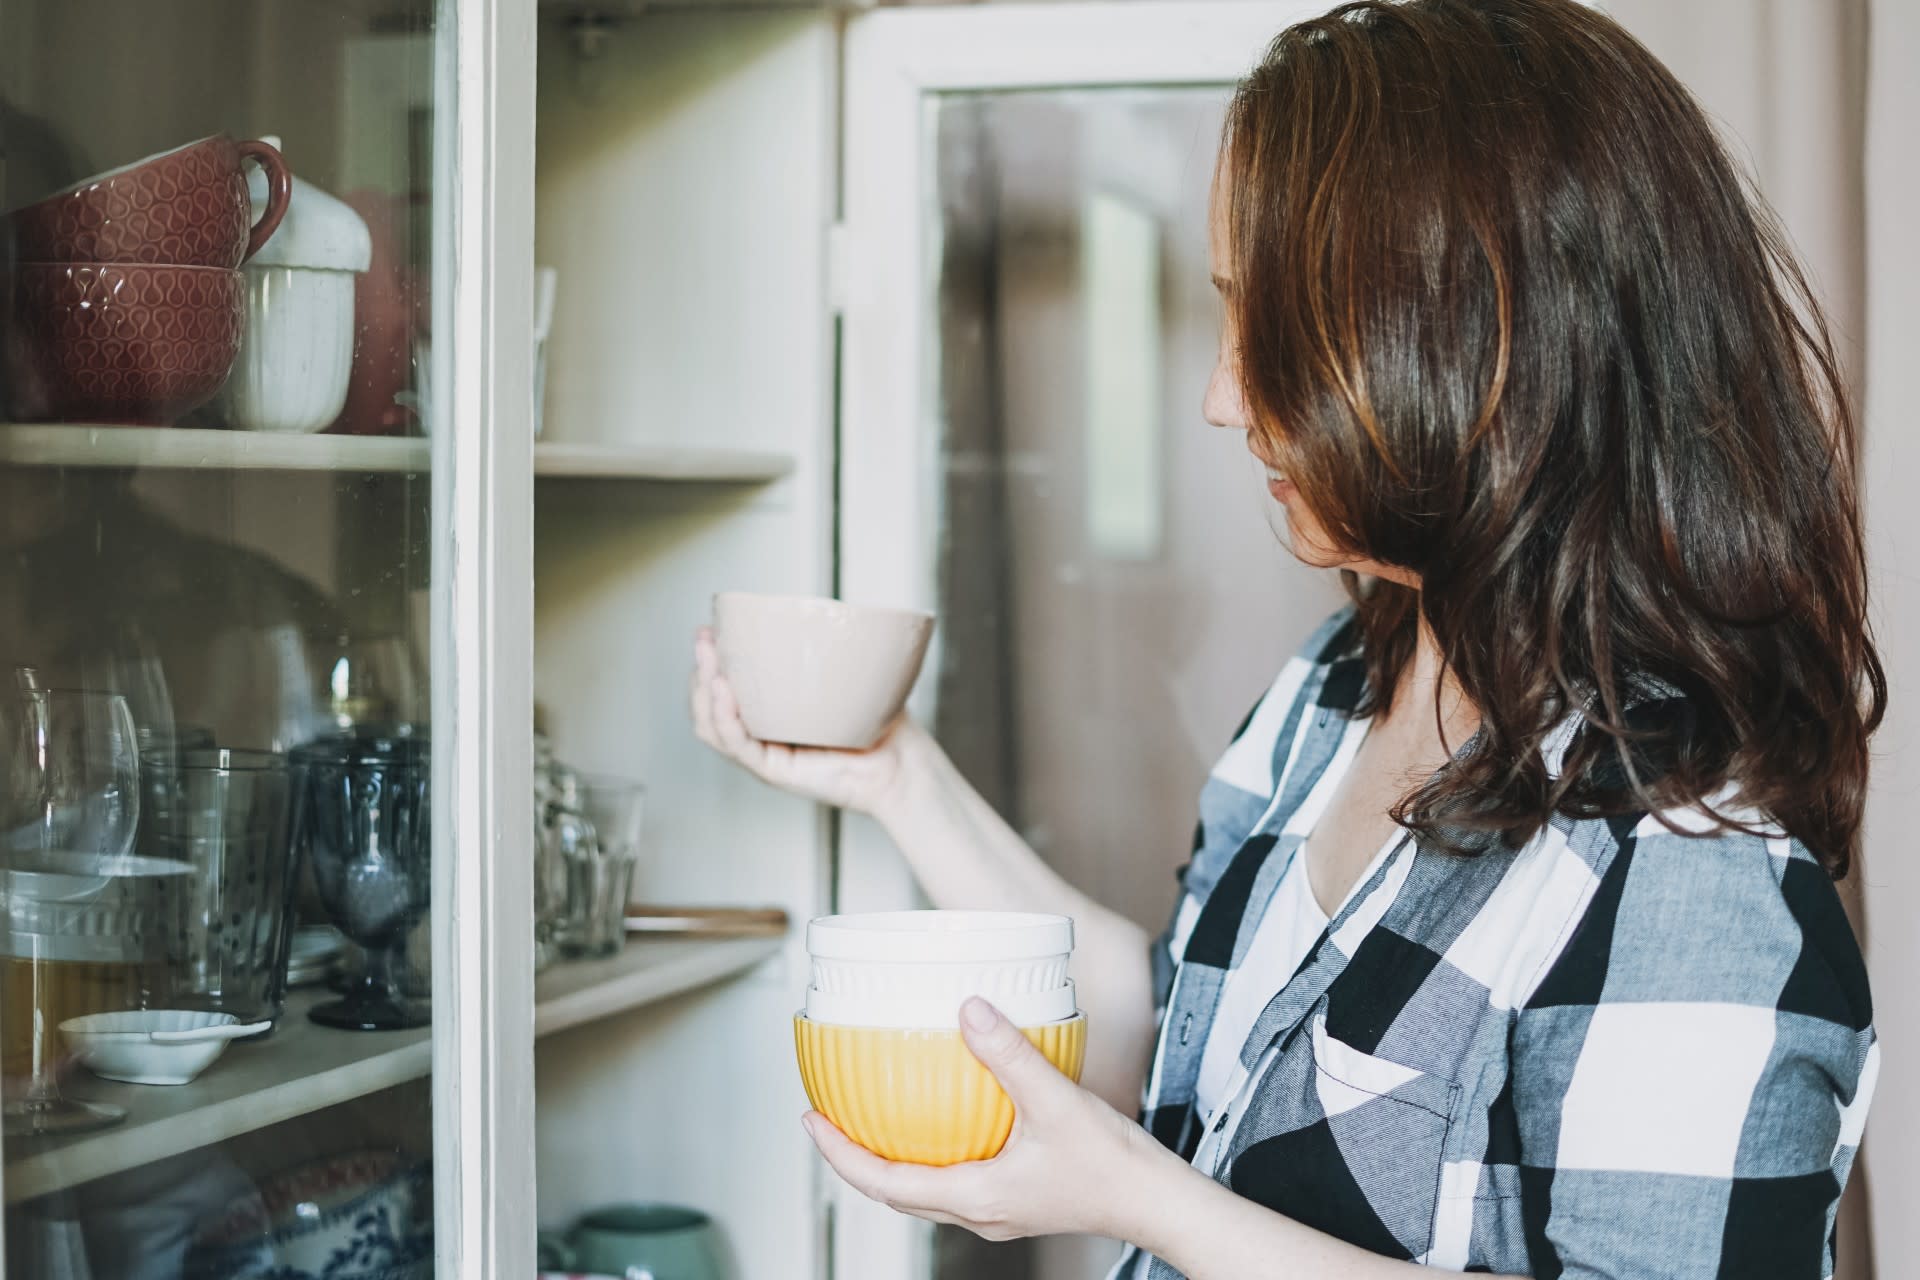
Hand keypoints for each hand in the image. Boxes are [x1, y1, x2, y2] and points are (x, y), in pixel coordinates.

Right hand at [689, 626, 915, 815]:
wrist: (901, 765)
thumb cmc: (880, 723)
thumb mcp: (846, 674)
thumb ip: (827, 645)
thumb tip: (821, 603)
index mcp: (770, 712)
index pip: (724, 686)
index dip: (711, 658)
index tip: (710, 627)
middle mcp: (762, 733)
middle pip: (709, 704)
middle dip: (700, 667)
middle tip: (704, 638)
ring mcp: (764, 753)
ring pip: (712, 726)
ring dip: (703, 691)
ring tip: (709, 663)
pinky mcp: (773, 771)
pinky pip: (737, 745)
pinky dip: (724, 719)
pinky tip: (722, 693)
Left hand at [803, 997, 1178, 1242]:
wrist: (1155, 1199)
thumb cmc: (1112, 1165)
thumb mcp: (1055, 1100)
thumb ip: (1009, 1053)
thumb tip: (967, 1009)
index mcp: (975, 1197)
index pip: (884, 1183)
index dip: (839, 1154)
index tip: (810, 1119)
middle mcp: (978, 1212)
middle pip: (894, 1193)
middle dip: (853, 1158)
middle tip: (825, 1118)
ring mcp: (997, 1211)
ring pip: (923, 1193)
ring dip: (889, 1162)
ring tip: (868, 1119)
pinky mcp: (1015, 1200)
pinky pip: (953, 1181)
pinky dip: (929, 1156)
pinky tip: (939, 1120)